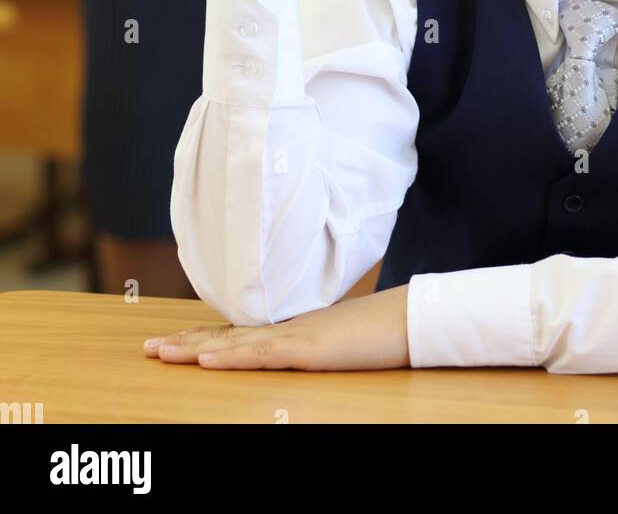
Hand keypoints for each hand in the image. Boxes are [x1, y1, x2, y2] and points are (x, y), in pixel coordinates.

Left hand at [143, 284, 410, 370]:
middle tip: (148, 348)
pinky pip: (263, 353)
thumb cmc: (379, 334)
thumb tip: (292, 356)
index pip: (238, 333)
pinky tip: (208, 359)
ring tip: (162, 353)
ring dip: (195, 348)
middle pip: (226, 334)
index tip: (172, 342)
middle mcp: (286, 328)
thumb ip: (309, 346)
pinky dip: (232, 356)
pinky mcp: (308, 349)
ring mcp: (295, 336)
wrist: (410, 318)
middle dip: (186, 342)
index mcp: (291, 329)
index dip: (204, 337)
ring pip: (235, 342)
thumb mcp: (336, 344)